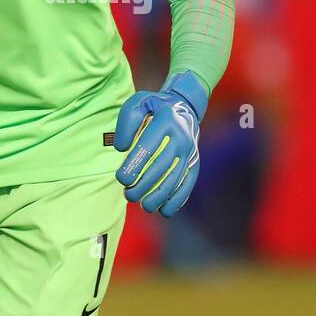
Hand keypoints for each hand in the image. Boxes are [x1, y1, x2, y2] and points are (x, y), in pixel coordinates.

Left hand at [114, 71, 207, 217]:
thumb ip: (127, 122)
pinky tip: (164, 211)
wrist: (184, 106)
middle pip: (162, 166)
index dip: (134, 165)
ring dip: (159, 196)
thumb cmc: (154, 107)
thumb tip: (121, 148)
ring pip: (176, 178)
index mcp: (166, 120)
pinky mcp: (195, 162)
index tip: (121, 178)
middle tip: (128, 194)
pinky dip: (178, 200)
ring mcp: (190, 151)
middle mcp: (182, 136)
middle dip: (144, 185)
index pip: (149, 146)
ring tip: (144, 206)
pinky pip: (188, 183)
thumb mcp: (138, 103)